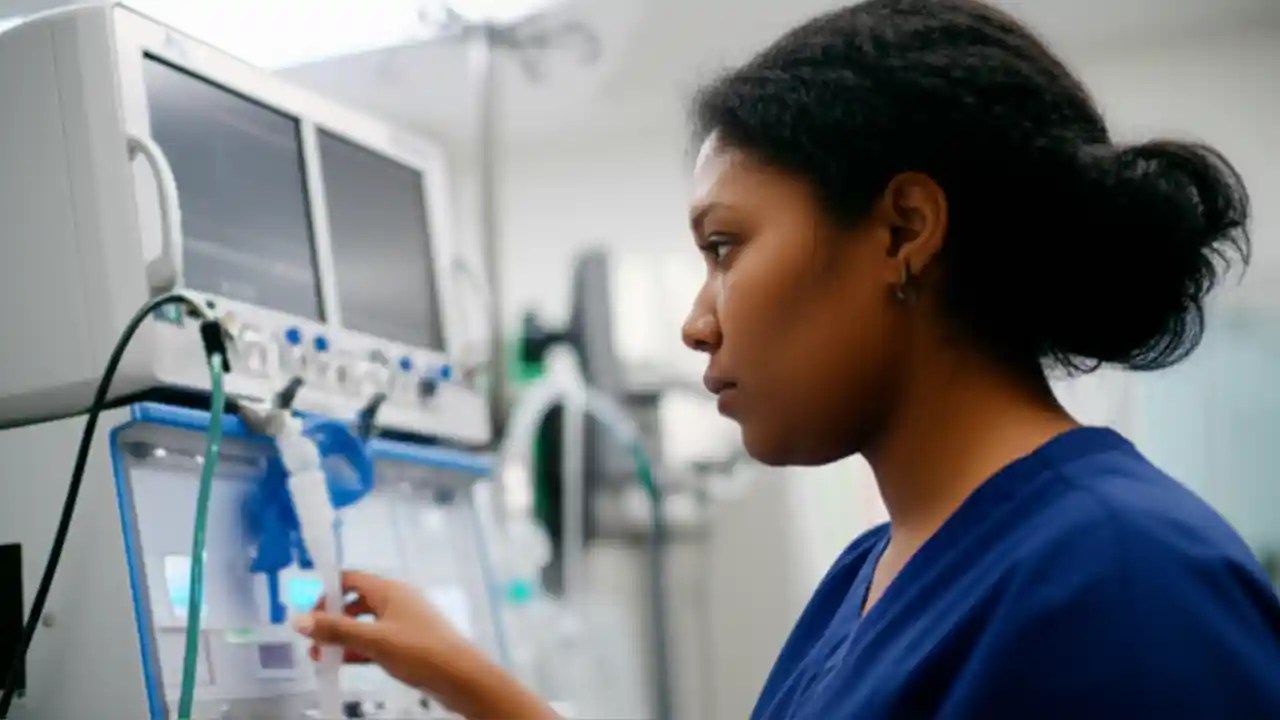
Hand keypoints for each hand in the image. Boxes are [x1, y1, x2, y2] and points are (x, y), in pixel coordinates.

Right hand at [292, 571, 556, 719]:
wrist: (461, 677)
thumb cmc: (420, 652)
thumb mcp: (373, 641)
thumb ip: (336, 630)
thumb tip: (298, 620)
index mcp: (389, 590)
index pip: (351, 578)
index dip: (327, 591)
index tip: (309, 613)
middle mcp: (396, 601)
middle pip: (355, 602)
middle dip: (331, 619)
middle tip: (312, 641)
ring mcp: (403, 622)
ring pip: (364, 624)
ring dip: (342, 637)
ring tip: (321, 657)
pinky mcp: (408, 642)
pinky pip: (376, 640)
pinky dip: (358, 649)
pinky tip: (343, 664)